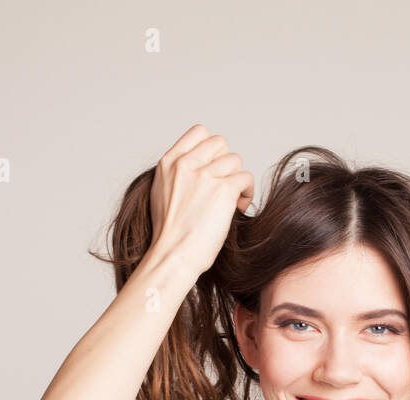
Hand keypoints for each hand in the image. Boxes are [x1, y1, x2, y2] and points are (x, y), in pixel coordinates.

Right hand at [148, 124, 254, 274]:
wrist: (173, 256)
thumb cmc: (170, 234)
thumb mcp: (162, 194)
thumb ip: (179, 175)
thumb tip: (201, 168)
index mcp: (168, 163)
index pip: (199, 132)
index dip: (212, 149)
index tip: (212, 169)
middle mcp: (185, 164)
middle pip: (220, 143)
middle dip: (225, 164)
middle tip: (223, 187)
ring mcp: (204, 175)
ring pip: (236, 160)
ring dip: (237, 180)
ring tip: (231, 201)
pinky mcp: (223, 189)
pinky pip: (246, 178)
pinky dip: (247, 193)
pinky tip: (238, 208)